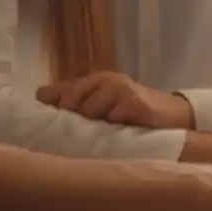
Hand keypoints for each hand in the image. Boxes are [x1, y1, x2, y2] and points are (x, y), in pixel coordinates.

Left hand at [36, 71, 194, 128]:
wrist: (175, 114)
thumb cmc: (135, 111)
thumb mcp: (107, 104)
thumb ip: (81, 104)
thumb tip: (42, 104)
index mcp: (96, 79)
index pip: (61, 89)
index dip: (48, 102)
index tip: (35, 118)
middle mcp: (107, 80)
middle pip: (71, 98)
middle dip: (69, 115)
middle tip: (75, 130)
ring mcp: (122, 91)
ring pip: (90, 110)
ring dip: (93, 124)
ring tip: (103, 130)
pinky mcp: (136, 104)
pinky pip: (112, 119)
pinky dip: (113, 128)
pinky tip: (120, 131)